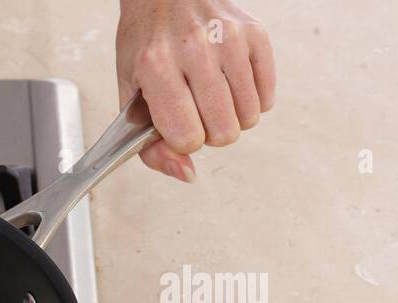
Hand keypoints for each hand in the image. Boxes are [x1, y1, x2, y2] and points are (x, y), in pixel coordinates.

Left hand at [116, 0, 274, 180]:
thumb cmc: (145, 47)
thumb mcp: (130, 96)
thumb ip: (150, 147)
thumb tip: (188, 175)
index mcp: (156, 66)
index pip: (187, 137)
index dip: (183, 140)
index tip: (175, 125)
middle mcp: (195, 49)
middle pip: (224, 132)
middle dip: (209, 133)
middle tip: (195, 111)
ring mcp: (230, 38)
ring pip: (249, 117)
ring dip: (231, 118)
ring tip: (211, 97)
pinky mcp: (256, 33)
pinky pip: (267, 96)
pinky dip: (251, 101)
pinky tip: (230, 86)